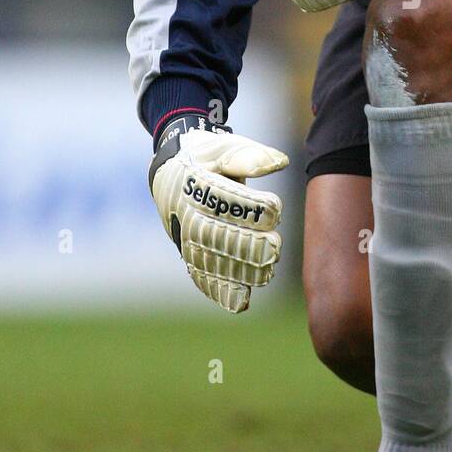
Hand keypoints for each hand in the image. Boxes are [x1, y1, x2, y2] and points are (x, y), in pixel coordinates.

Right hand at [149, 114, 288, 312]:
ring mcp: (184, 235)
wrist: (171, 169)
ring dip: (238, 271)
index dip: (251, 206)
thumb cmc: (205, 155)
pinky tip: (238, 303)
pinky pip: (200, 274)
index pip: (225, 199)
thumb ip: (250, 156)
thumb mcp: (224, 147)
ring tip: (266, 274)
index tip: (275, 209)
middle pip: (218, 234)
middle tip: (275, 248)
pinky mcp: (187, 252)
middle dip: (248, 244)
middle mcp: (185, 212)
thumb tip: (280, 162)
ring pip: (210, 259)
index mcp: (194, 183)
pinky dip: (218, 290)